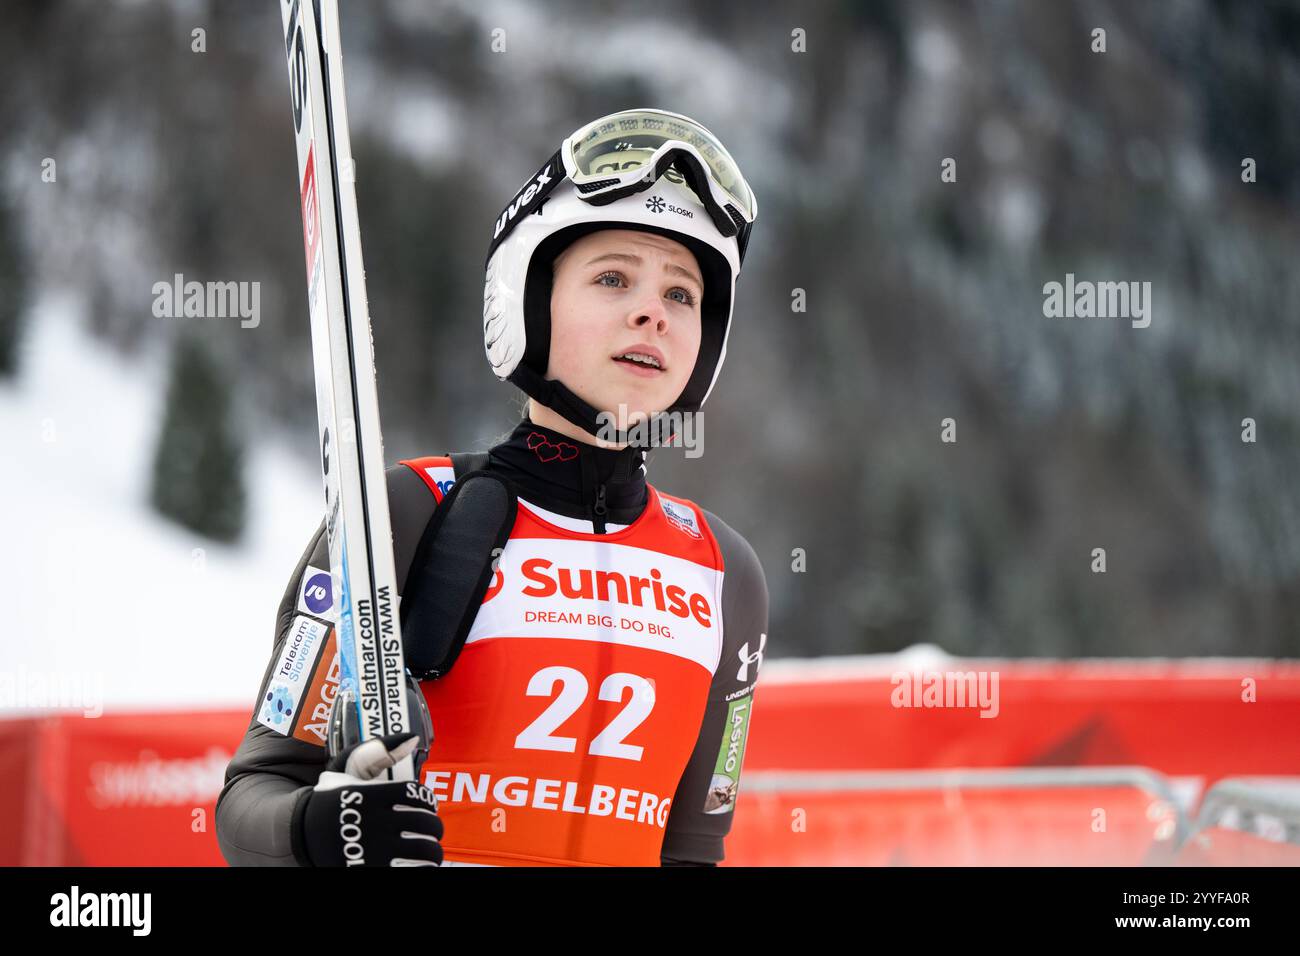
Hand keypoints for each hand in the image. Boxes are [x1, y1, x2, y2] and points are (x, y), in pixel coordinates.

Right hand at [295, 733, 443, 866]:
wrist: (302, 833)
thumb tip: (413, 738)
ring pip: (422, 851)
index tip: (427, 805)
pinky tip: (416, 863)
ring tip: (428, 848)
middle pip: (424, 825)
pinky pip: (410, 870)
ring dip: (432, 851)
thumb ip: (378, 749)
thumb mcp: (346, 765)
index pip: (415, 795)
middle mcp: (371, 824)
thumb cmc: (332, 796)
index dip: (427, 800)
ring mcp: (371, 851)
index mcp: (368, 795)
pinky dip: (420, 867)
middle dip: (434, 827)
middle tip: (431, 829)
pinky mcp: (368, 870)